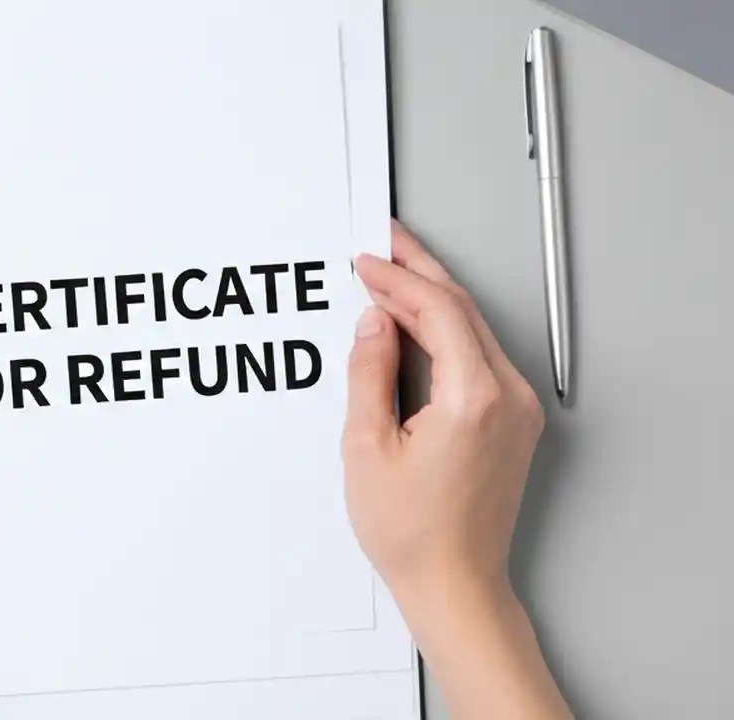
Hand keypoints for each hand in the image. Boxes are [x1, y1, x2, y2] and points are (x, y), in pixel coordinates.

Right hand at [345, 223, 570, 718]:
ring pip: (474, 328)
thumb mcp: (367, 447)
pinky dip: (447, 331)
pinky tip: (418, 325)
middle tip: (385, 244)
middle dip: (420, 272)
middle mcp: (507, 397)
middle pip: (464, 309)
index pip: (437, 311)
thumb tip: (374, 324)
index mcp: (473, 398)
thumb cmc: (413, 532)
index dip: (396, 280)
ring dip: (434, 299)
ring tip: (395, 276)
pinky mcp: (513, 422)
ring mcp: (517, 409)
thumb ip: (370, 374)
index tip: (367, 262)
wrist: (455, 583)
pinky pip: (480, 356)